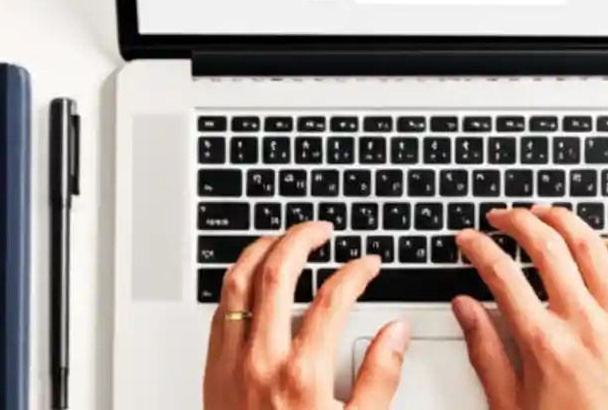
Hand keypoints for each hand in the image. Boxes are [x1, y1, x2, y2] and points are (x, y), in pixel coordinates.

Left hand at [203, 221, 409, 409]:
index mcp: (301, 375)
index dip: (355, 271)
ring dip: (261, 250)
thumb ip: (380, 377)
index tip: (368, 265)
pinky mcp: (212, 371)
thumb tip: (395, 332)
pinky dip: (237, 282)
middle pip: (277, 272)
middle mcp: (261, 361)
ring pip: (238, 282)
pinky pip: (220, 310)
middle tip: (321, 230)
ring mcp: (231, 363)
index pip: (332, 298)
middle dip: (302, 239)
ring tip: (283, 238)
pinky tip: (253, 277)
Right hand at [453, 207, 607, 409]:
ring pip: (592, 248)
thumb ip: (485, 351)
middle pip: (547, 248)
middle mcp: (582, 324)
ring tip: (545, 214)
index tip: (470, 239)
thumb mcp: (510, 404)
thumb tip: (465, 309)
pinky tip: (605, 241)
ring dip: (564, 221)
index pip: (501, 275)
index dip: (479, 248)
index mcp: (543, 343)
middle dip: (518, 221)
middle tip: (503, 217)